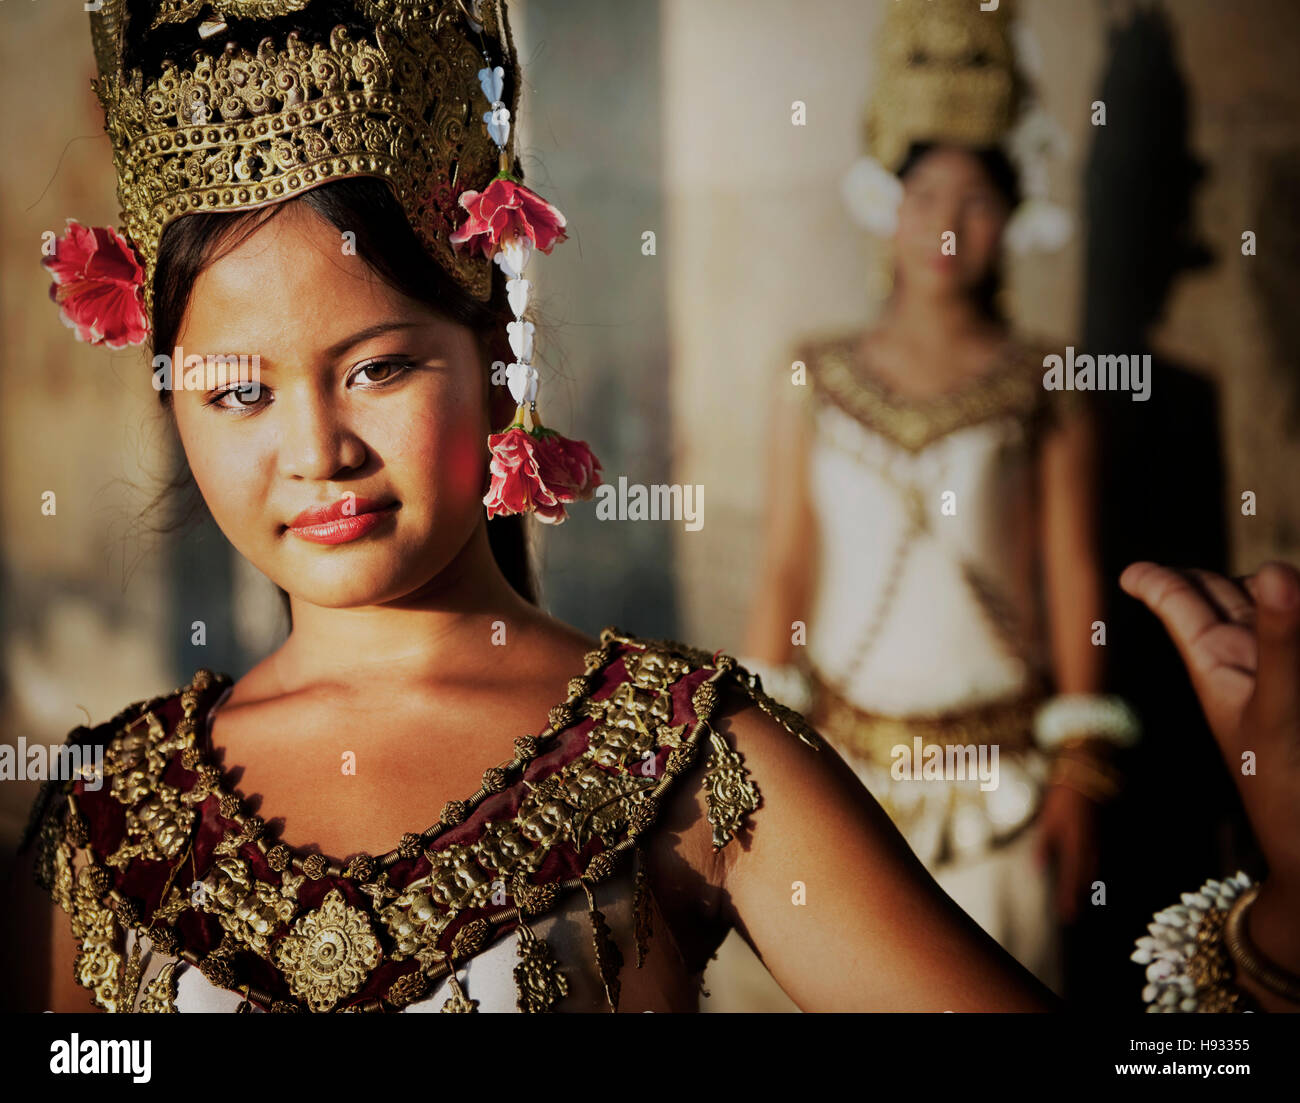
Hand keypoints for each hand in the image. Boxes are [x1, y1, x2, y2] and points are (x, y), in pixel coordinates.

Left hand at [1034, 781, 1099, 923]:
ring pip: (1095, 868)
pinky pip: (1104, 857)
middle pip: (1085, 876)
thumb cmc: (1064, 796)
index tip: (1066, 914)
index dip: (1068, 896)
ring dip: (1087, 886)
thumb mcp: (1048, 818)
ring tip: (1081, 901)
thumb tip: (1036, 868)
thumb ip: (1044, 844)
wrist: (1088, 773)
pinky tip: (1095, 879)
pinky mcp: (1108, 832)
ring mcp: (1102, 838)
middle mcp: (1090, 843)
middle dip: (1078, 896)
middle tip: (1072, 913)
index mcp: (1074, 841)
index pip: (1070, 875)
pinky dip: (1097, 870)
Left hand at [1119, 561, 1299, 907]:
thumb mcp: (1279, 709)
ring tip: (1281, 587)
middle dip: (1226, 579)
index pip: (1182, 603)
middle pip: (1230, 599)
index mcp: (1217, 664)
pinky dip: (1293, 627)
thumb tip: (1274, 570)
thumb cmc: (1288, 786)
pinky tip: (1293, 613)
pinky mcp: (1298, 695)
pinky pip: (1295, 646)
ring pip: (1276, 617)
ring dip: (1278, 599)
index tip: (1127, 572)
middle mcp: (1251, 664)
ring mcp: (1283, 680)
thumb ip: (1279, 641)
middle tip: (1229, 567)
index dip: (1158, 581)